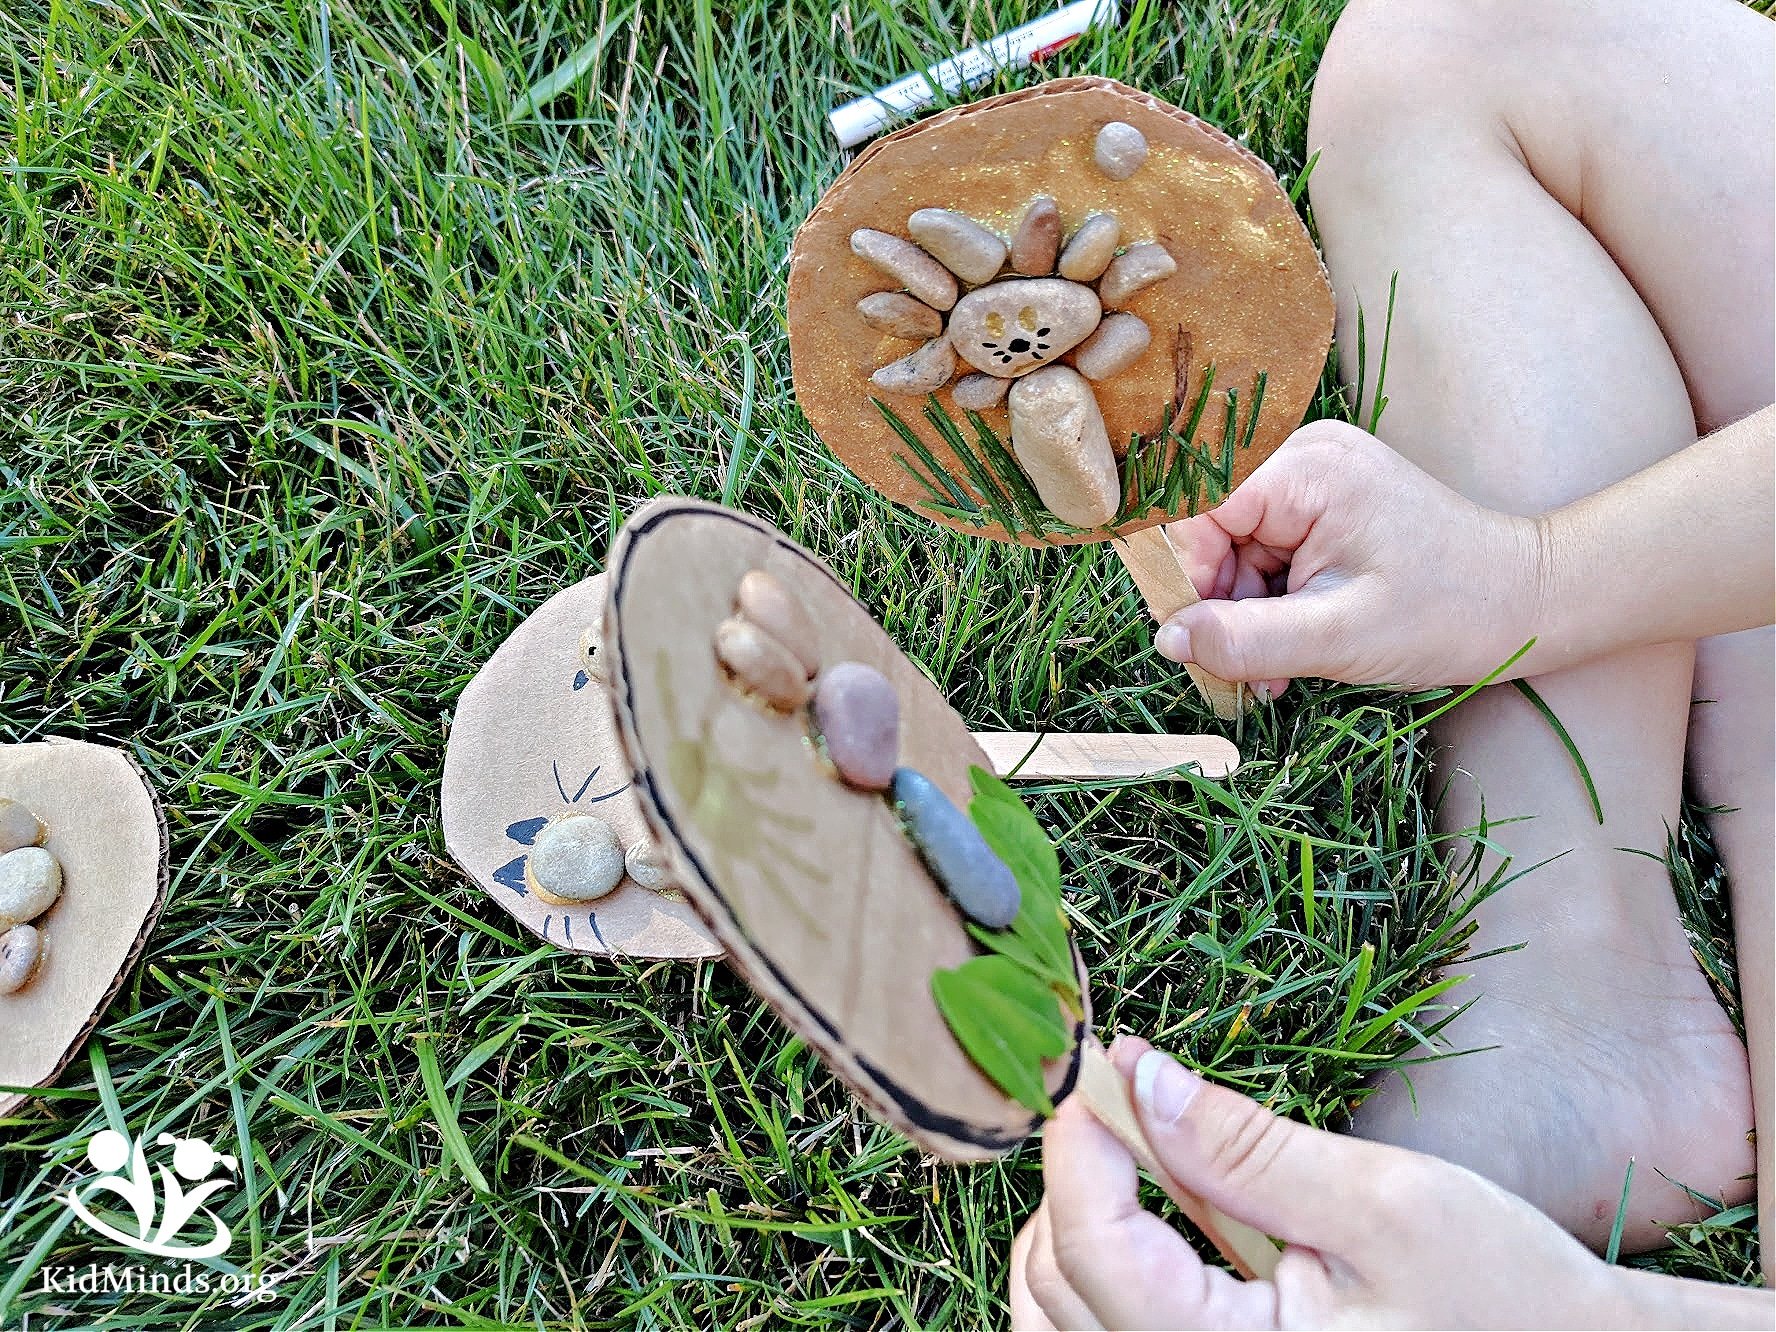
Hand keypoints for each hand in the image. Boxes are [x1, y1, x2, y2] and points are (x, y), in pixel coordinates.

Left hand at [1009, 1036, 1638, 1330]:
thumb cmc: (1503, 1297)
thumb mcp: (1385, 1204)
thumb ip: (1246, 1149)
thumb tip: (1139, 1078)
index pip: (1090, 1250)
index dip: (1079, 1143)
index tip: (1105, 1070)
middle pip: (1056, 1288)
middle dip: (1073, 1180)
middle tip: (1124, 1102)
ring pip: (1054, 1326)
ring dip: (1069, 1234)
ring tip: (1130, 1166)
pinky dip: (1092, 1285)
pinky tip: (1144, 1232)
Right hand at [1155, 422, 1540, 691]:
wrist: (1528, 603)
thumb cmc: (1448, 614)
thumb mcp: (1338, 639)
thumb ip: (1246, 640)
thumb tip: (1168, 640)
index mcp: (1309, 470)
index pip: (1200, 507)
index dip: (1190, 573)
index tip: (1203, 635)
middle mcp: (1306, 456)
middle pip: (1214, 529)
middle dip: (1221, 602)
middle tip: (1249, 666)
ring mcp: (1317, 477)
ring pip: (1236, 546)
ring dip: (1245, 611)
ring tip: (1277, 666)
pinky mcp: (1326, 502)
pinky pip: (1266, 549)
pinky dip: (1268, 600)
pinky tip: (1291, 640)